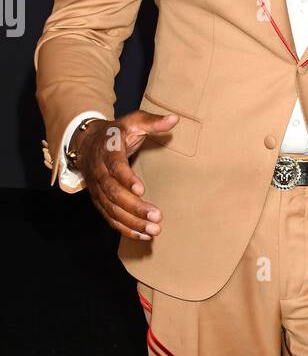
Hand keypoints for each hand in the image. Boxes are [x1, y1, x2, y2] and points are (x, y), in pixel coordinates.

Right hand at [73, 110, 178, 240]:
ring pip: (111, 209)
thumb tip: (174, 119)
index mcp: (107, 152)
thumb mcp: (132, 122)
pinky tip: (143, 236)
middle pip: (113, 193)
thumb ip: (152, 121)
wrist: (86, 143)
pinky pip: (109, 218)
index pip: (115, 167)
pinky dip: (125, 229)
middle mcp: (99, 172)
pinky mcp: (99, 200)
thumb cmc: (115, 133)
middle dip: (135, 207)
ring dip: (132, 222)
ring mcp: (97, 189)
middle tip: (157, 217)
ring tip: (154, 230)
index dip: (127, 178)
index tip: (141, 189)